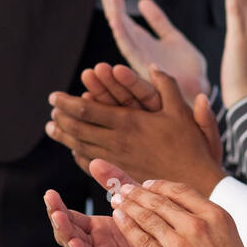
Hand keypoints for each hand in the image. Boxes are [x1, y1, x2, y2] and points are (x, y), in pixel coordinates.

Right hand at [45, 160, 165, 246]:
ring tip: (60, 220)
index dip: (59, 208)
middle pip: (71, 236)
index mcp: (99, 231)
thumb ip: (116, 182)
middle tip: (52, 205)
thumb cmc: (159, 230)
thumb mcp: (136, 201)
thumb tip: (94, 161)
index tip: (50, 194)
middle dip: (59, 221)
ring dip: (68, 236)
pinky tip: (77, 243)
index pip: (72, 219)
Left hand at [46, 66, 224, 191]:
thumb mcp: (180, 110)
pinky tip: (74, 149)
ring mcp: (116, 160)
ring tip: (53, 127)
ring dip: (64, 136)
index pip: (86, 110)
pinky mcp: (120, 174)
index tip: (54, 96)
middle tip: (52, 110)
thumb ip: (167, 85)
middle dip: (60, 117)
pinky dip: (78, 154)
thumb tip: (153, 65)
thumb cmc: (189, 145)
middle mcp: (117, 141)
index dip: (66, 102)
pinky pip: (91, 164)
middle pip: (77, 128)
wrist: (193, 181)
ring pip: (80, 146)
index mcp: (128, 122)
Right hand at [96, 0, 209, 103]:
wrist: (199, 92)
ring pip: (119, 27)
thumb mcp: (174, 39)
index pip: (123, 15)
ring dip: (113, 6)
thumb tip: (142, 1)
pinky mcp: (142, 66)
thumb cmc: (187, 72)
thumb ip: (159, 21)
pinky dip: (120, 30)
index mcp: (142, 42)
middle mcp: (136, 48)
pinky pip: (128, 47)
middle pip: (117, 18)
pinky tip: (115, 14)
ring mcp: (137, 56)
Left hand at [111, 178, 246, 246]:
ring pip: (148, 218)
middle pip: (161, 202)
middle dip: (138, 193)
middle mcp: (198, 226)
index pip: (181, 191)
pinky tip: (120, 219)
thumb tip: (189, 214)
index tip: (149, 184)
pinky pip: (142, 240)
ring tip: (118, 200)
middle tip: (125, 189)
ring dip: (129, 206)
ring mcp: (181, 244)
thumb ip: (208, 223)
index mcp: (215, 216)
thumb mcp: (228, 236)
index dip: (161, 186)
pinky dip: (128, 227)